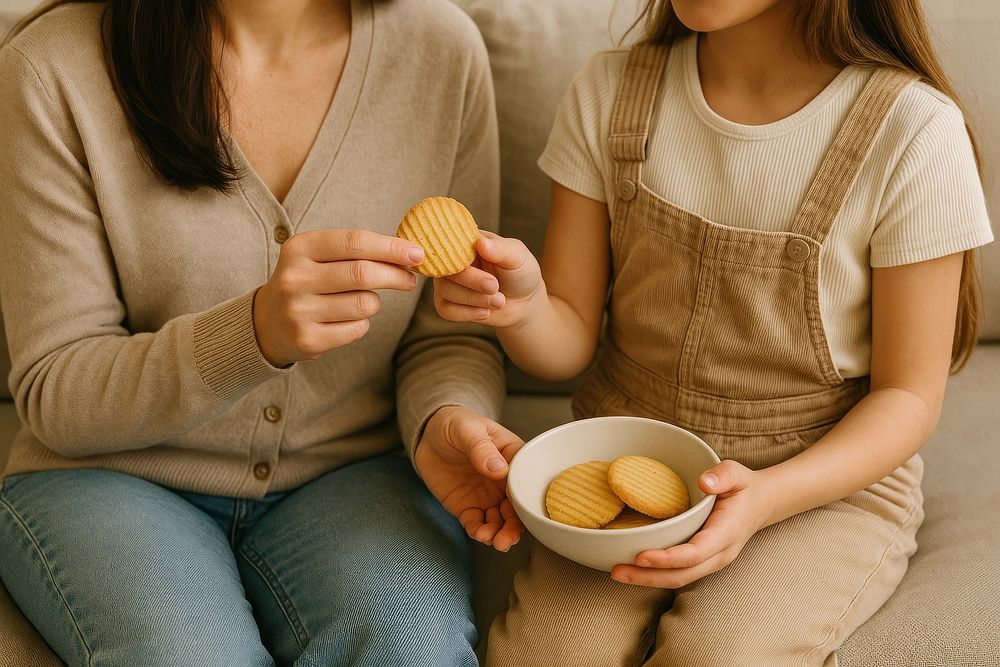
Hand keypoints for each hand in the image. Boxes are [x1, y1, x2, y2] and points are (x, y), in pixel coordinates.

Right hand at [253, 229, 424, 366]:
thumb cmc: (309, 281)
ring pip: (365, 304)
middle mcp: (295, 278)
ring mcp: (298, 311)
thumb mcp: (320, 256)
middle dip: (396, 276)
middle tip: (409, 280)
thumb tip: (411, 254)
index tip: (418, 254)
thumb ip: (359, 250)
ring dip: (375, 302)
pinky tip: (348, 319)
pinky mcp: (307, 340)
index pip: (355, 242)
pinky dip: (362, 323)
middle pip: (363, 273)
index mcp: (300, 248)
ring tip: (364, 300)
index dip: (392, 248)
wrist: (268, 322)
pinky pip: (357, 328)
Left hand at [414, 406, 524, 551]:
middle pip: (517, 509)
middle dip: (515, 527)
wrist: (429, 434)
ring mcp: (487, 496)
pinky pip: (477, 524)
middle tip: (508, 538)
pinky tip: (480, 535)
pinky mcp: (468, 507)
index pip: (527, 482)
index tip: (524, 512)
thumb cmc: (456, 424)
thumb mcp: (468, 429)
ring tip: (493, 541)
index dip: (527, 499)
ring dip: (500, 534)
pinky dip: (480, 532)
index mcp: (513, 459)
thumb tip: (498, 469)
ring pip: (500, 522)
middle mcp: (505, 482)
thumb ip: (482, 448)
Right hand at [433, 231, 543, 327]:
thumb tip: (481, 243)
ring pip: (445, 291)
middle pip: (447, 269)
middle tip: (495, 286)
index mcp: (466, 240)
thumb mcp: (517, 257)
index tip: (477, 262)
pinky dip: (467, 313)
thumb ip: (500, 249)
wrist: (524, 302)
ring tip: (499, 301)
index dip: (459, 254)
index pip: (450, 241)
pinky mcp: (447, 303)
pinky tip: (485, 312)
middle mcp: (452, 259)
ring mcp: (447, 281)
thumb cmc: (520, 273)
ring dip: (474, 299)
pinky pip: (445, 310)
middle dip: (472, 281)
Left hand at [610, 461, 775, 587]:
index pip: (695, 553)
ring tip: (617, 573)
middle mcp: (719, 554)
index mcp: (727, 533)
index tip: (641, 556)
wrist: (761, 504)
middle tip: (617, 571)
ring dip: (647, 580)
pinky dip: (655, 574)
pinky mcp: (702, 562)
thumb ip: (723, 476)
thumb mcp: (737, 473)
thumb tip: (704, 482)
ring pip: (679, 579)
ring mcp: (711, 561)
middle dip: (649, 577)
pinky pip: (679, 573)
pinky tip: (632, 568)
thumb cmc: (744, 488)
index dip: (668, 558)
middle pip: (682, 575)